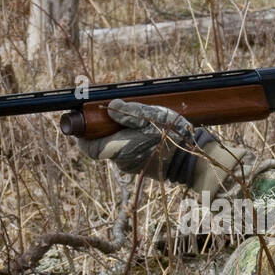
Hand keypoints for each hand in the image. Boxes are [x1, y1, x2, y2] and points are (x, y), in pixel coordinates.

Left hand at [75, 99, 252, 191]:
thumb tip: (110, 107)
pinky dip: (128, 140)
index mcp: (121, 149)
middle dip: (102, 130)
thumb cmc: (173, 136)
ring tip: (128, 118)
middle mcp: (123, 161)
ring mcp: (132, 165)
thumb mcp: (152, 117)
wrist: (193, 158)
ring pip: (116, 147)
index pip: (90, 148)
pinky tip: (140, 129)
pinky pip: (127, 151)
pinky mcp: (141, 166)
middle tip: (106, 113)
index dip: (81, 138)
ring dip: (117, 134)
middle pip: (103, 145)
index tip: (81, 124)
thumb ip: (130, 112)